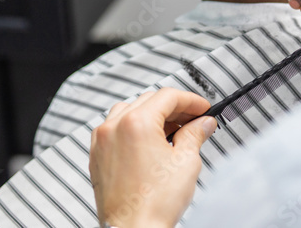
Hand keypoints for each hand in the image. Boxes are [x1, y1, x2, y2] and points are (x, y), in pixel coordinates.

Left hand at [90, 88, 216, 227]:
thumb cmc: (153, 204)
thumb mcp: (186, 162)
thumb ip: (195, 134)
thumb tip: (203, 123)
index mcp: (136, 124)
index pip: (168, 96)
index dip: (191, 100)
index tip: (203, 108)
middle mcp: (114, 128)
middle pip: (149, 100)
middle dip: (174, 108)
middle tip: (193, 119)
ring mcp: (102, 142)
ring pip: (129, 111)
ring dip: (152, 114)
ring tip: (172, 130)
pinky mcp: (97, 156)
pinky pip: (115, 128)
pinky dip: (133, 127)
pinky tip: (149, 142)